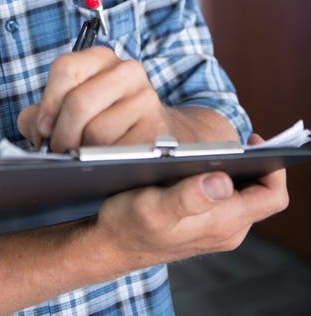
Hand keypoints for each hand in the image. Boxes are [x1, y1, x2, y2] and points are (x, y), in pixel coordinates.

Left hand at [18, 47, 170, 151]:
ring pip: (97, 132)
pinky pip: (118, 152)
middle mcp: (127, 71)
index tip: (43, 127)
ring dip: (82, 152)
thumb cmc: (103, 117)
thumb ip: (41, 113)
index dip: (48, 103)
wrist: (151, 131)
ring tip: (81, 155)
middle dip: (61, 134)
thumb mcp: (71, 103)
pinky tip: (104, 161)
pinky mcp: (156, 129)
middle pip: (79, 102)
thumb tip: (35, 128)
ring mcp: (146, 98)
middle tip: (58, 150)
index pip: (65, 68)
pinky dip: (105, 162)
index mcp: (101, 58)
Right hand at [86, 134, 288, 273]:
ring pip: (243, 195)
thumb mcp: (153, 206)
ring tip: (212, 150)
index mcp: (223, 223)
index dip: (273, 166)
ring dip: (234, 171)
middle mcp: (227, 229)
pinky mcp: (205, 225)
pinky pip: (226, 199)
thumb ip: (189, 196)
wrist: (111, 245)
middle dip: (252, 164)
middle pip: (260, 192)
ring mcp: (217, 229)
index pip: (273, 195)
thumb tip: (223, 180)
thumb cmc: (129, 223)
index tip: (252, 141)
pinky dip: (218, 179)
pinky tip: (196, 167)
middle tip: (231, 139)